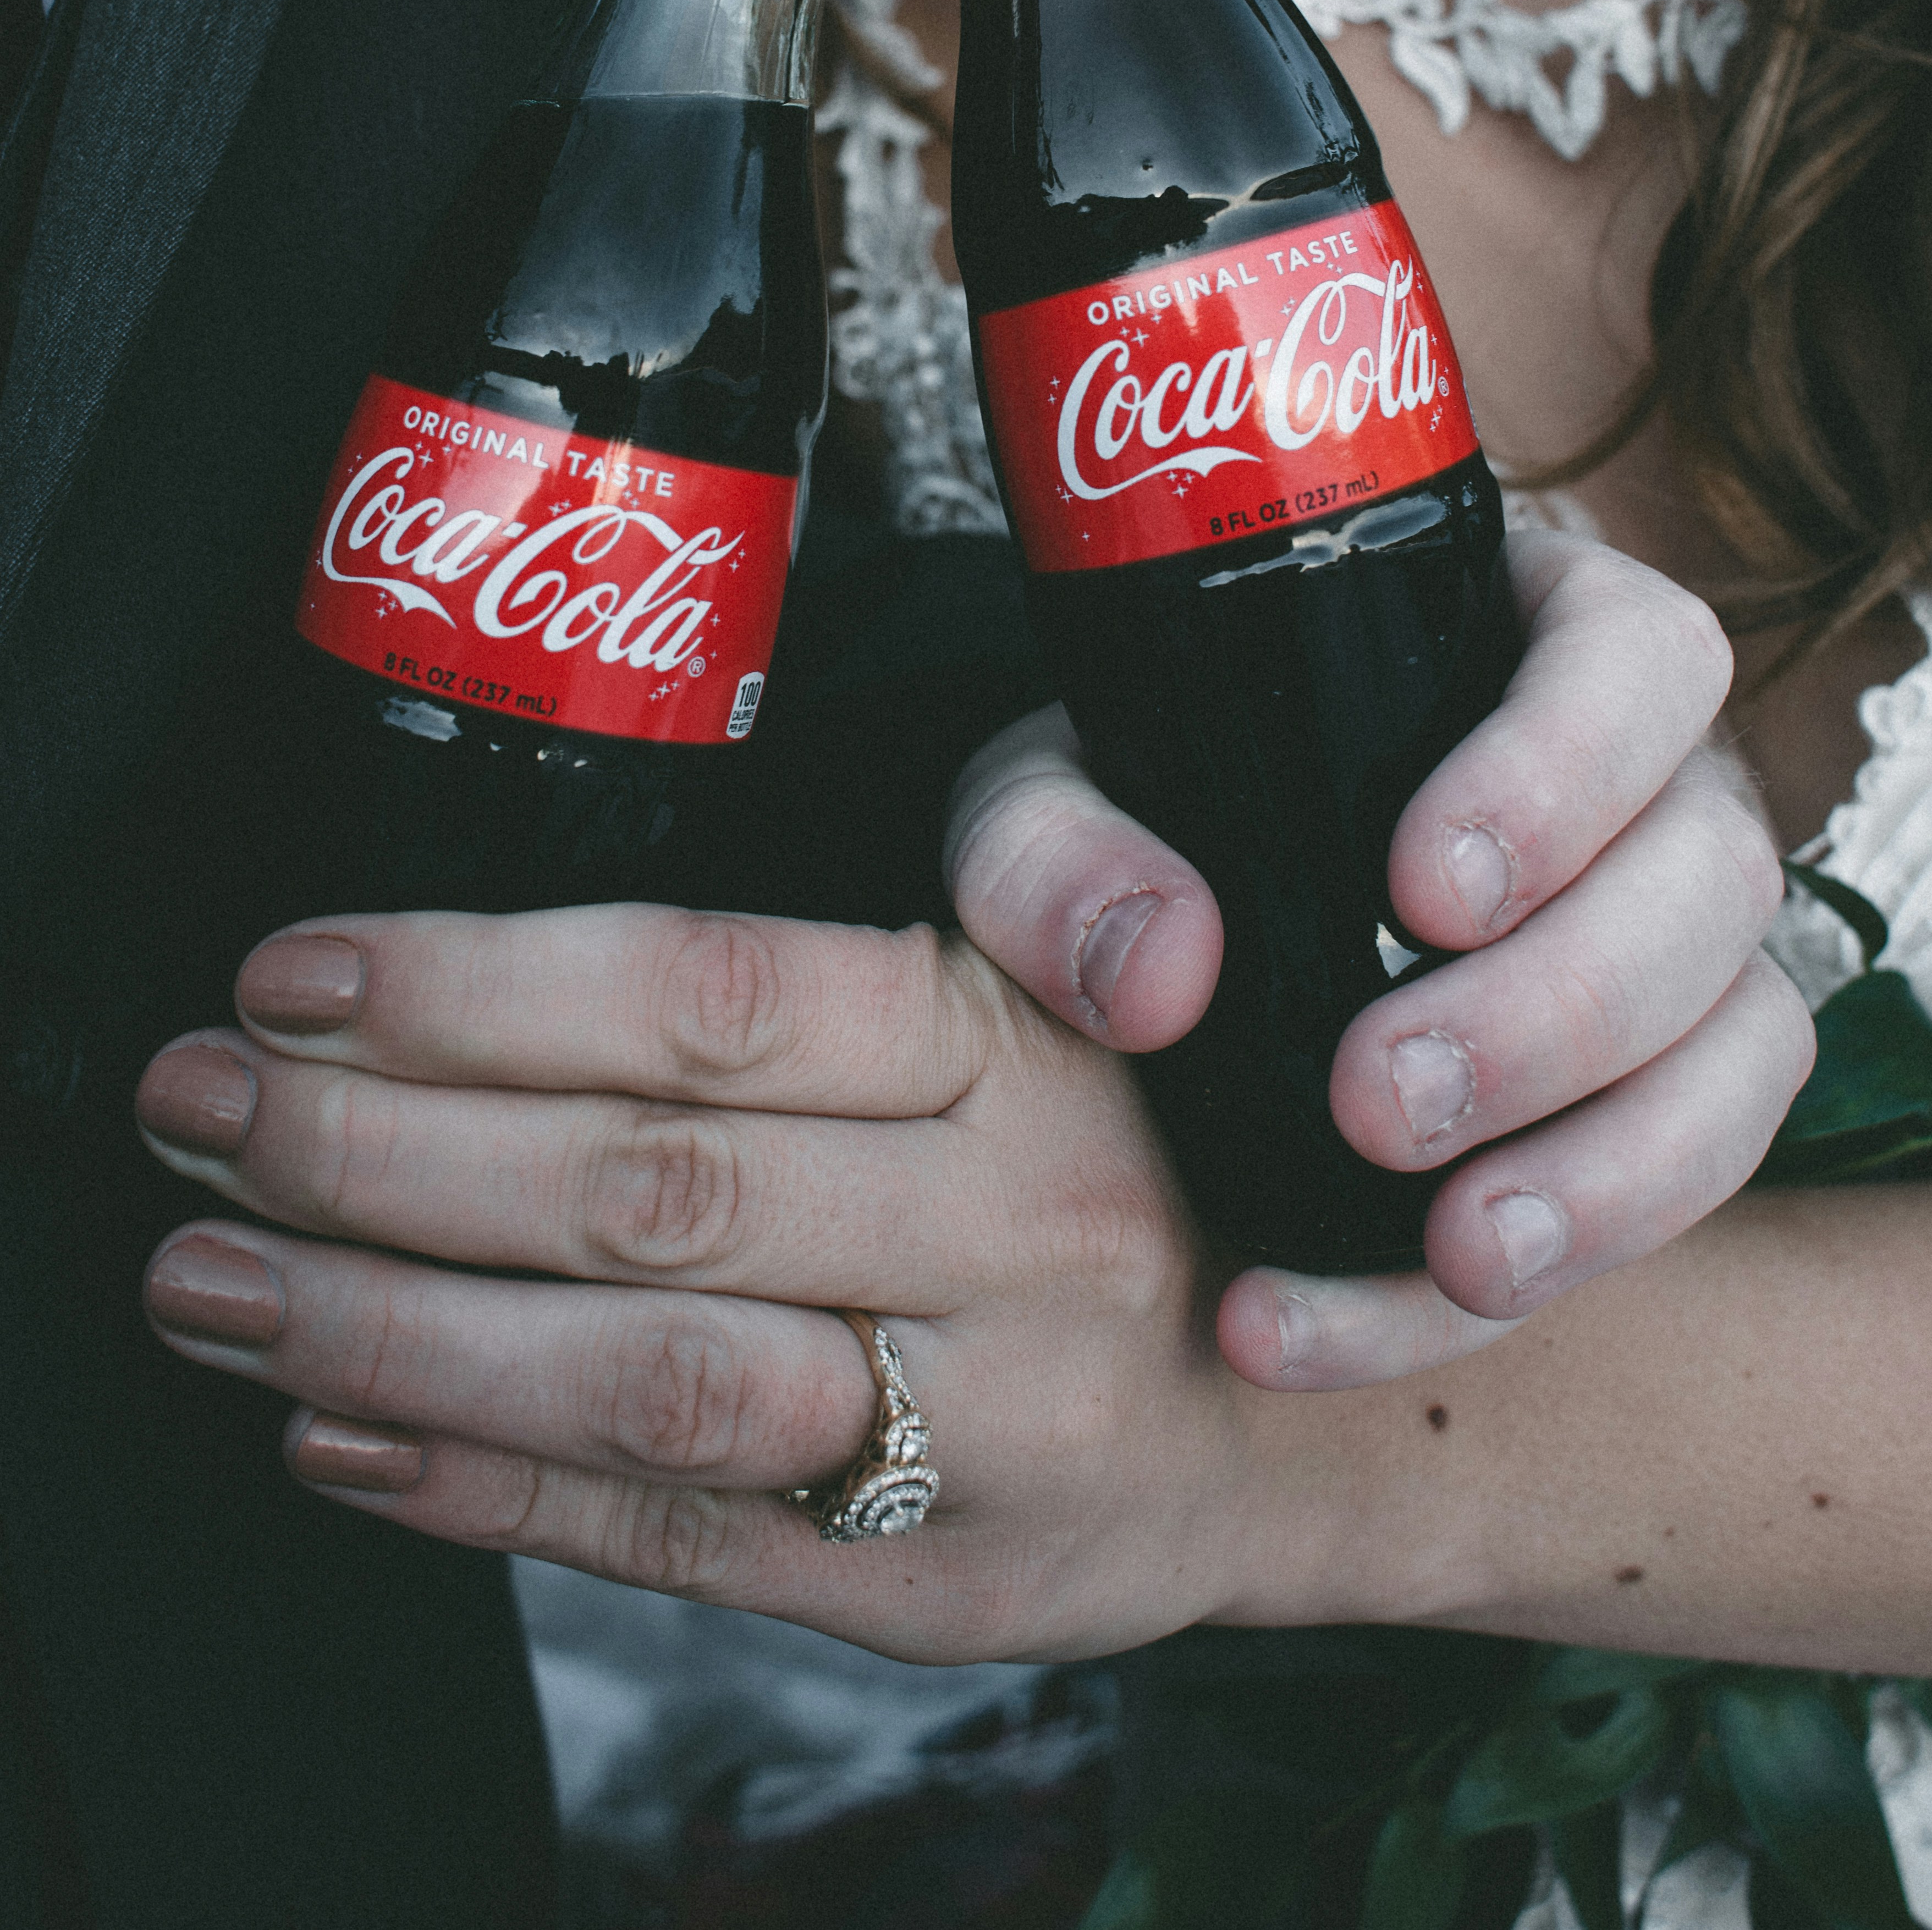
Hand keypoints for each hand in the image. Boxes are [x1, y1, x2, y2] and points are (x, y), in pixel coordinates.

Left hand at [138, 899, 1322, 1659]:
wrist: (1341, 1392)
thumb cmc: (1181, 1111)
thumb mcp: (1130, 917)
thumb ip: (1030, 867)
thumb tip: (996, 915)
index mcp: (1039, 1047)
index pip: (716, 1004)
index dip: (482, 990)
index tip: (303, 972)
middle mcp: (1018, 1240)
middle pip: (647, 1194)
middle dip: (376, 1154)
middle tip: (198, 1108)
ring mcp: (984, 1431)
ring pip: (645, 1384)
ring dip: (390, 1333)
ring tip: (210, 1281)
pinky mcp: (944, 1584)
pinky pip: (684, 1542)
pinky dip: (486, 1490)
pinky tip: (340, 1429)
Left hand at [945, 528, 1805, 1382]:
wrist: (1167, 957)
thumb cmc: (1138, 819)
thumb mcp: (1050, 800)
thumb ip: (1052, 854)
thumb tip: (1161, 970)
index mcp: (1538, 647)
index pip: (1637, 657)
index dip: (1566, 767)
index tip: (1426, 887)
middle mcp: (1652, 792)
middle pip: (1710, 874)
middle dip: (1564, 1006)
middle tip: (1383, 1098)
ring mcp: (1687, 952)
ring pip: (1743, 1044)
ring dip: (1615, 1167)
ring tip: (1455, 1250)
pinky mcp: (1671, 1102)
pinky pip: (1676, 1191)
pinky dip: (1542, 1270)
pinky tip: (1374, 1309)